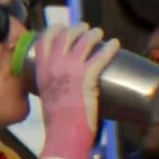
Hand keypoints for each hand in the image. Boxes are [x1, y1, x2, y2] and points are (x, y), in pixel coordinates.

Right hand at [34, 23, 119, 158]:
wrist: (63, 132)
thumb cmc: (55, 120)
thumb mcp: (46, 96)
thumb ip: (51, 85)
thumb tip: (60, 83)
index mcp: (42, 71)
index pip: (44, 41)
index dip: (53, 30)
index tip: (60, 27)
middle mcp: (55, 65)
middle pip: (66, 36)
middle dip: (76, 28)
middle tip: (84, 28)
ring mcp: (72, 69)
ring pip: (84, 41)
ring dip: (93, 34)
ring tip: (99, 33)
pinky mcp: (88, 76)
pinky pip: (101, 56)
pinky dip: (110, 48)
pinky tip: (115, 44)